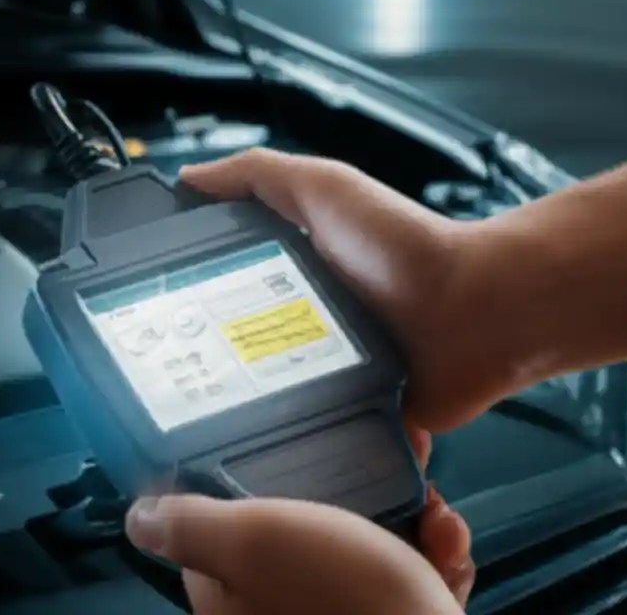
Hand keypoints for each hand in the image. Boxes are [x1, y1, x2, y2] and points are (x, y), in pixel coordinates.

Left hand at [123, 423, 474, 613]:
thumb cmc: (341, 592)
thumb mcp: (254, 541)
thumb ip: (193, 525)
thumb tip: (137, 519)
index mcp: (232, 600)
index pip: (222, 532)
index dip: (247, 486)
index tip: (284, 445)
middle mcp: (281, 613)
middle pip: (302, 536)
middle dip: (350, 494)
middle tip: (379, 462)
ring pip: (367, 551)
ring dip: (405, 517)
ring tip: (428, 503)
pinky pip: (409, 577)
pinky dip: (434, 554)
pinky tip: (447, 538)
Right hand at [180, 148, 511, 432]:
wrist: (479, 314)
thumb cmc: (409, 246)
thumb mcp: (324, 188)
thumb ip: (258, 174)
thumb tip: (189, 176)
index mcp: (293, 270)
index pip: (220, 283)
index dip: (184, 294)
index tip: (147, 307)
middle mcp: (305, 321)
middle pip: (232, 344)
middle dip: (202, 360)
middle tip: (166, 374)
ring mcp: (327, 371)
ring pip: (262, 398)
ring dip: (239, 408)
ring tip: (201, 420)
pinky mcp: (350, 415)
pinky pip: (309, 438)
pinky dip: (291, 447)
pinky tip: (258, 451)